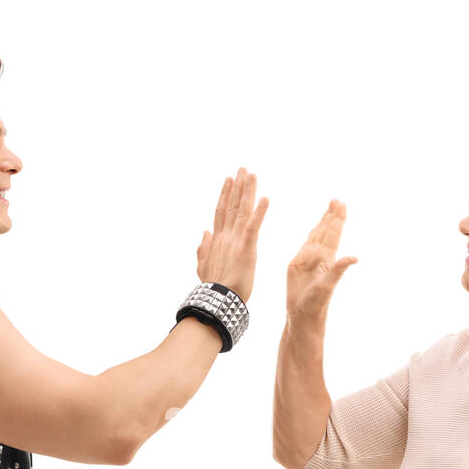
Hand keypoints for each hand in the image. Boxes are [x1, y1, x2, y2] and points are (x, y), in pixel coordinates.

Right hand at [196, 167, 268, 302]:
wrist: (219, 300)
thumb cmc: (213, 287)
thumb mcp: (203, 266)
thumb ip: (203, 248)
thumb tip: (205, 232)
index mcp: (217, 240)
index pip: (221, 212)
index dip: (225, 195)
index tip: (228, 180)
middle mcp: (225, 236)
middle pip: (231, 206)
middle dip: (237, 186)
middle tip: (242, 169)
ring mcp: (235, 240)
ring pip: (241, 210)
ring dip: (247, 191)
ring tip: (251, 174)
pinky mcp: (246, 248)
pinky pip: (254, 226)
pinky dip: (259, 212)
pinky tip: (265, 198)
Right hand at [286, 199, 357, 326]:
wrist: (302, 315)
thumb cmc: (316, 303)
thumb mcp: (328, 285)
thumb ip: (339, 269)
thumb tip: (355, 258)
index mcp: (328, 258)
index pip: (334, 233)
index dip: (337, 218)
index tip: (342, 204)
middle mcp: (320, 256)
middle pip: (327, 231)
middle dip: (332, 215)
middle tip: (337, 200)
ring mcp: (308, 259)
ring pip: (317, 236)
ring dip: (323, 222)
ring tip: (329, 209)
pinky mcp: (297, 264)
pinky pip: (305, 245)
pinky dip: (311, 235)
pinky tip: (314, 229)